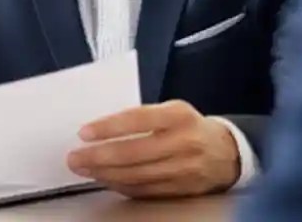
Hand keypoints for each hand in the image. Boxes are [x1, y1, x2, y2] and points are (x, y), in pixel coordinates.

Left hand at [67, 100, 239, 198]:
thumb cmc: (189, 126)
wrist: (226, 152)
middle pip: (134, 153)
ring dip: (105, 174)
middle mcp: (184, 142)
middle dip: (99, 157)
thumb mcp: (172, 110)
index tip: (84, 133)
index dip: (109, 127)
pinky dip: (121, 185)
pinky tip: (105, 180)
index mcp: (179, 115)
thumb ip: (143, 117)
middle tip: (75, 157)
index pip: (138, 119)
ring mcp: (184, 169)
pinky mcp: (181, 189)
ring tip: (84, 169)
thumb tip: (101, 129)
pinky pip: (144, 190)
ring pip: (137, 175)